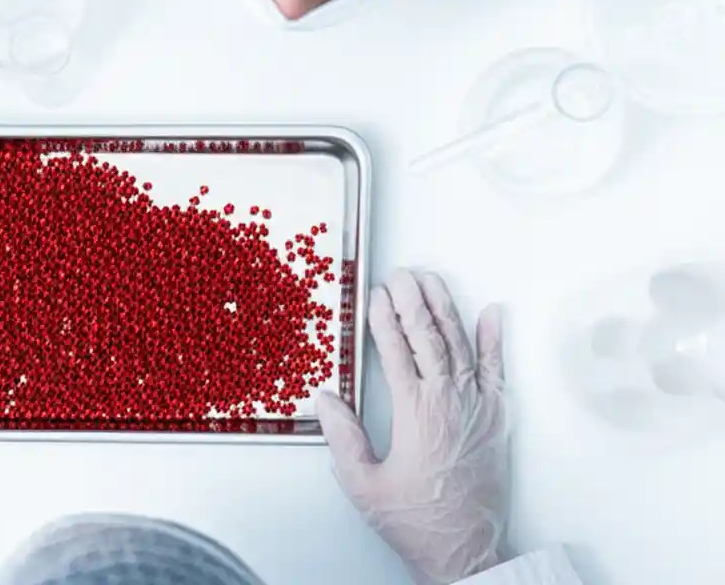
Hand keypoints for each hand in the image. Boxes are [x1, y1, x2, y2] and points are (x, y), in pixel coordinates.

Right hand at [317, 270, 506, 583]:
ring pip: (460, 343)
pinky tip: (491, 314)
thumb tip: (327, 399)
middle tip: (401, 275)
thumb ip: (343, 437)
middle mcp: (448, 400)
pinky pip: (496, 369)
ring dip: (445, 308)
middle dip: (412, 300)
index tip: (374, 296)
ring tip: (432, 281)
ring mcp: (476, 406)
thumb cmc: (415, 519)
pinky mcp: (496, 418)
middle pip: (429, 336)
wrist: (464, 548)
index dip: (383, 319)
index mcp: (414, 412)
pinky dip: (494, 339)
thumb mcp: (363, 483)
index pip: (396, 350)